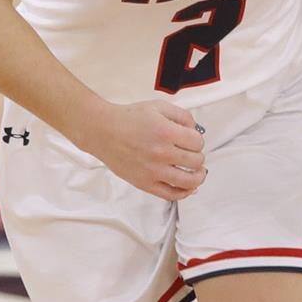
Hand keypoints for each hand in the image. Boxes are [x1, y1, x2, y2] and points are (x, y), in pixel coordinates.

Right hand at [78, 98, 206, 200]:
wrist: (102, 131)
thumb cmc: (127, 119)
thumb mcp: (158, 107)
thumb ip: (182, 115)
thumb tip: (196, 130)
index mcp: (166, 132)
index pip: (198, 142)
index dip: (198, 140)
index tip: (192, 141)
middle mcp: (161, 153)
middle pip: (196, 161)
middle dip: (197, 156)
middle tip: (192, 154)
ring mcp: (153, 171)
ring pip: (189, 181)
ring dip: (198, 177)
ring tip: (198, 172)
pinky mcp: (145, 183)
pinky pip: (171, 194)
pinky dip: (184, 193)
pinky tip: (188, 188)